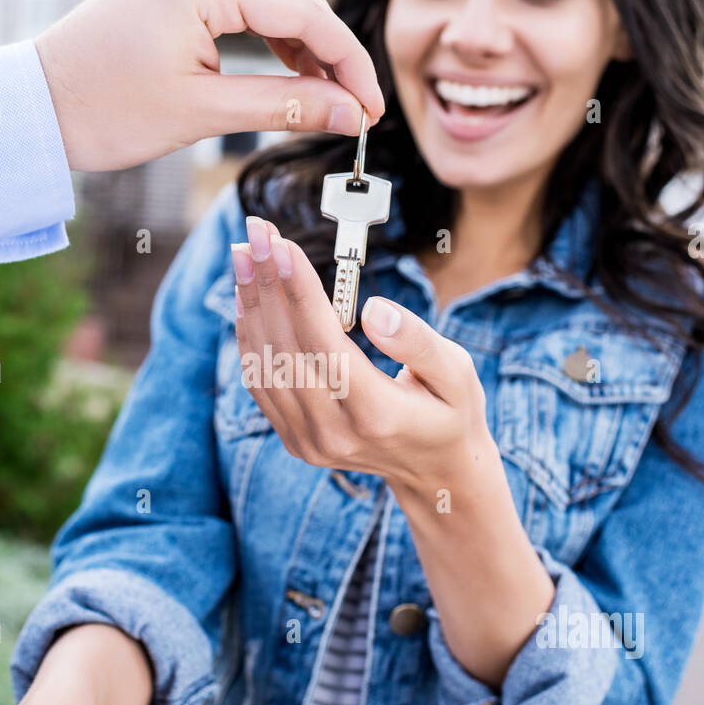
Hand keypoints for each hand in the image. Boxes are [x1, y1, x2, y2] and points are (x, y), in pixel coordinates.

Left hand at [35, 0, 384, 170]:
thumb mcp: (203, 113)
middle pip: (294, 0)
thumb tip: (350, 114)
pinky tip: (291, 76)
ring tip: (329, 100)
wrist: (33, 106)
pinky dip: (271, 40)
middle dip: (332, 56)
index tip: (373, 109)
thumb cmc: (103, 109)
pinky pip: (241, 4)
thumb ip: (285, 107)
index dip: (349, 63)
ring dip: (304, 49)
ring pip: (271, 1)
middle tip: (357, 111)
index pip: (306, 13)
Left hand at [231, 215, 491, 494]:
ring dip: (252, 305)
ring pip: (266, 364)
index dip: (300, 293)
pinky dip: (250, 336)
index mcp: (378, 416)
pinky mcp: (294, 440)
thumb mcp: (457, 374)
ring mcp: (309, 442)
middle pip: (287, 350)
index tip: (284, 245)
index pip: (326, 346)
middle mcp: (335, 434)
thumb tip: (374, 309)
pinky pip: (261, 382)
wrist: (435, 471)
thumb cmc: (451, 411)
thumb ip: (418, 342)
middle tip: (256, 233)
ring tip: (246, 255)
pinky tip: (249, 297)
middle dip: (268, 285)